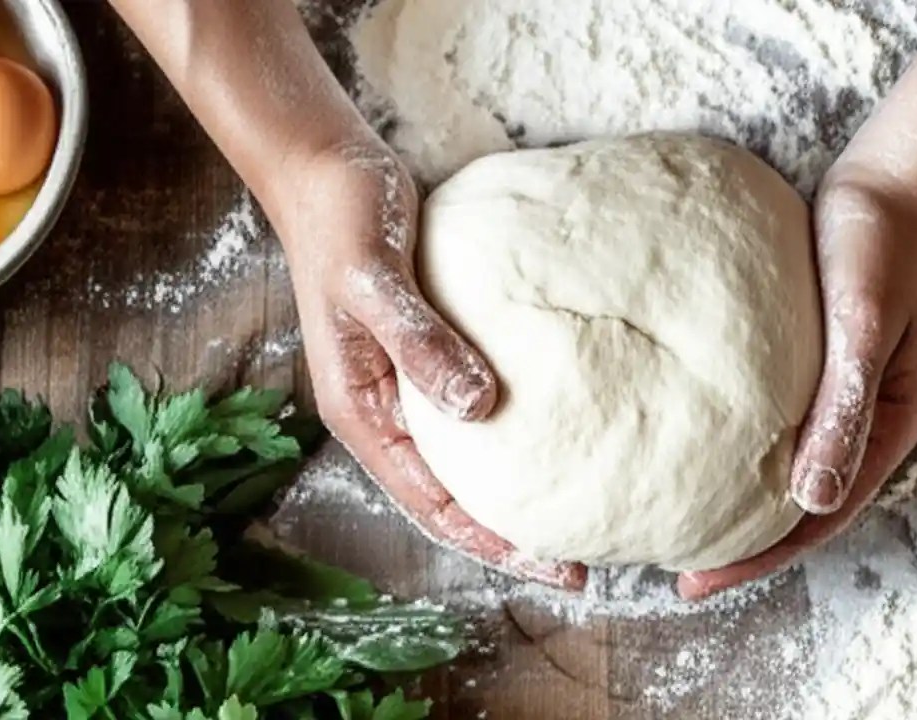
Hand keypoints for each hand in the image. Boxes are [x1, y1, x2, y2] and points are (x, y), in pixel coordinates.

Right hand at [271, 138, 586, 590]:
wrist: (330, 166)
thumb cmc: (342, 220)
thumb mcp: (373, 282)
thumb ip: (420, 342)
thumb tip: (479, 408)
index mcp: (362, 411)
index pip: (434, 504)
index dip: (494, 542)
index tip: (557, 567)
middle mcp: (387, 409)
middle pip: (455, 495)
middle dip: (513, 533)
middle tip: (586, 558)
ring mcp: (410, 381)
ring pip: (470, 457)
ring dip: (518, 486)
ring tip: (580, 508)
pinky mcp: (434, 348)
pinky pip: (478, 405)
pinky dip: (516, 428)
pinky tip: (562, 427)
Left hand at [677, 166, 916, 600]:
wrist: (889, 177)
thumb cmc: (878, 244)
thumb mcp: (862, 324)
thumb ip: (843, 408)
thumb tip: (810, 501)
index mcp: (892, 422)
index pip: (823, 514)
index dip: (762, 556)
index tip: (699, 581)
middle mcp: (870, 419)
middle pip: (806, 503)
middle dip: (748, 544)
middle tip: (679, 571)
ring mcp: (843, 393)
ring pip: (791, 467)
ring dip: (744, 502)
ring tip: (684, 525)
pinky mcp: (816, 363)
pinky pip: (778, 423)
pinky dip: (743, 449)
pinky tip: (699, 450)